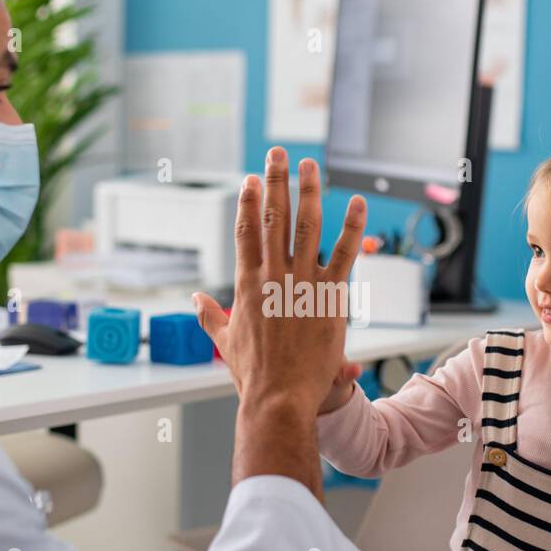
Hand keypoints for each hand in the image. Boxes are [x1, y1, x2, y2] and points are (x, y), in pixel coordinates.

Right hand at [192, 148, 365, 495]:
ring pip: (305, 226)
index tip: (250, 178)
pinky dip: (351, 225)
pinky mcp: (329, 295)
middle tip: (279, 153)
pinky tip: (355, 201)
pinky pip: (343, 253)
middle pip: (272, 217)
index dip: (248, 201)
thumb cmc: (251, 375)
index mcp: (246, 284)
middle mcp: (272, 276)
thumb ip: (209, 315)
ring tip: (310, 165)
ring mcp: (301, 283)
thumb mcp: (224, 341)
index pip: (245, 231)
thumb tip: (195, 299)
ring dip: (308, 191)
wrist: (279, 397)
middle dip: (276, 181)